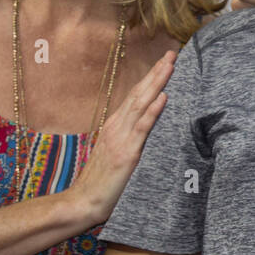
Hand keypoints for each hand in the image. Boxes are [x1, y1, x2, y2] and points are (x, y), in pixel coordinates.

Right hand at [65, 50, 175, 226]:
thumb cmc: (101, 182)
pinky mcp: (127, 153)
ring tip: (170, 65)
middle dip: (157, 72)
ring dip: (157, 83)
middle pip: (140, 93)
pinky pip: (142, 128)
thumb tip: (145, 129)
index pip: (136, 95)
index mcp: (116, 125)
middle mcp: (117, 126)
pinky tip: (163, 97)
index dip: (151, 78)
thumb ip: (129, 139)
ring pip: (142, 103)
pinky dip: (153, 111)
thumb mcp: (116, 153)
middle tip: (172, 52)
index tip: (165, 62)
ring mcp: (121, 138)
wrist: (82, 202)